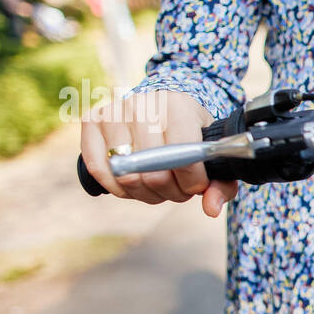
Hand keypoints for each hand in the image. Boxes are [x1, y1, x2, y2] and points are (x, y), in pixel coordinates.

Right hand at [80, 89, 238, 216]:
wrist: (166, 107)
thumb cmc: (192, 133)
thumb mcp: (213, 153)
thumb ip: (221, 184)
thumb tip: (211, 209)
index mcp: (178, 107)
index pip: (183, 159)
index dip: (191, 183)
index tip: (196, 185)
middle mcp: (142, 105)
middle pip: (153, 173)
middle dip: (170, 191)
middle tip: (177, 188)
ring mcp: (114, 111)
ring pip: (126, 175)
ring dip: (145, 192)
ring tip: (157, 185)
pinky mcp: (91, 121)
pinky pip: (97, 168)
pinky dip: (116, 187)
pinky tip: (133, 185)